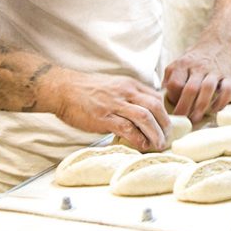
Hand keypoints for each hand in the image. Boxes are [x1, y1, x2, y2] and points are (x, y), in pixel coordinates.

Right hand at [43, 68, 169, 151]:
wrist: (62, 89)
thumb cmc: (86, 90)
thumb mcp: (114, 85)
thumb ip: (129, 95)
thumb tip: (142, 110)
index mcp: (130, 84)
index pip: (156, 97)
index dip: (165, 112)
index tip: (167, 125)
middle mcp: (126, 92)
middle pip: (155, 107)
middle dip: (165, 124)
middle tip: (167, 137)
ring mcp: (115, 104)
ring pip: (145, 117)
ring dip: (155, 133)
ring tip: (158, 144)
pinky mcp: (104, 117)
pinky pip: (127, 128)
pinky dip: (137, 138)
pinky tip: (141, 145)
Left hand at [163, 46, 230, 124]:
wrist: (219, 43)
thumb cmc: (195, 59)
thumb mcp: (178, 63)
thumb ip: (170, 78)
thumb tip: (162, 98)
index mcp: (183, 64)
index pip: (175, 83)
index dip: (173, 97)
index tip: (173, 106)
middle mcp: (199, 66)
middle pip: (190, 88)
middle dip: (185, 107)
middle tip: (182, 120)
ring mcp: (215, 71)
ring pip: (208, 89)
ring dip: (201, 106)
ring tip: (195, 119)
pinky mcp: (229, 76)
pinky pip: (227, 90)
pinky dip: (221, 102)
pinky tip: (215, 110)